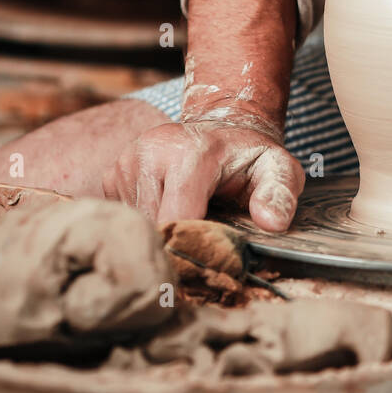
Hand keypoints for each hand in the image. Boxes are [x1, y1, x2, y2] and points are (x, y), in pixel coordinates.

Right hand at [103, 116, 302, 229]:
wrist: (220, 130)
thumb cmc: (249, 157)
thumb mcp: (278, 168)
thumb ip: (280, 192)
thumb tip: (271, 223)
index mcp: (190, 152)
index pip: (177, 217)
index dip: (193, 246)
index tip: (208, 262)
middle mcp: (150, 152)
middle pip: (154, 226)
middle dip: (177, 243)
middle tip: (200, 246)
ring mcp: (126, 162)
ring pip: (137, 226)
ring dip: (160, 234)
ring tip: (189, 222)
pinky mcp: (111, 175)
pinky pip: (125, 218)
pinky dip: (145, 224)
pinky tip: (168, 212)